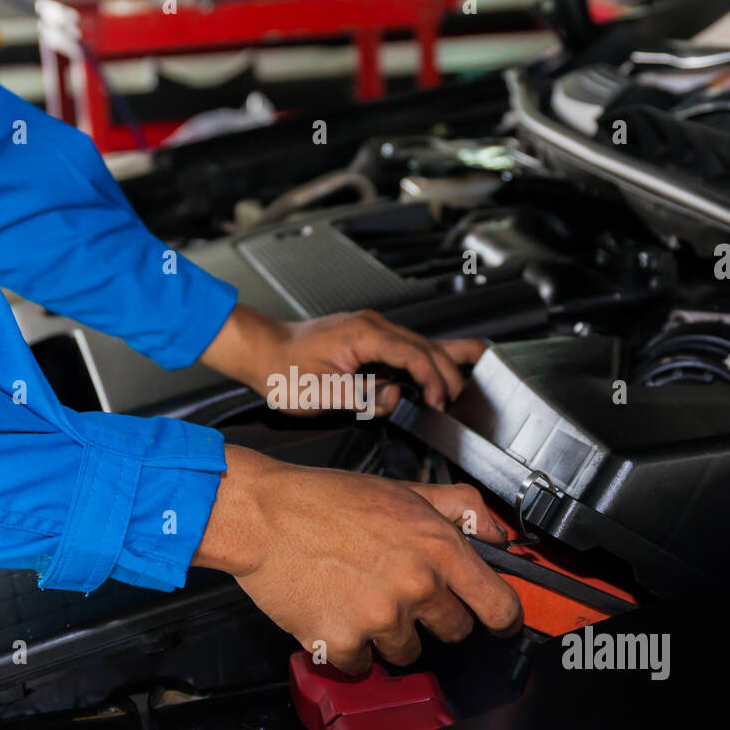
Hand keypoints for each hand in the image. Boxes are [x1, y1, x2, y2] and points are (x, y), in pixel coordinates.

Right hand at [193, 446, 523, 672]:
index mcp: (438, 547)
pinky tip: (335, 612)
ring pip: (409, 651)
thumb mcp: (403, 490)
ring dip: (389, 633)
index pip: (499, 604)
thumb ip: (460, 509)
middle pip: (455, 632)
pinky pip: (363, 665)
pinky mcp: (342, 643)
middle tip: (398, 590)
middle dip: (433, 616)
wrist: (262, 515)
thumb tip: (499, 533)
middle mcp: (416, 585)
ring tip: (359, 596)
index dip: (503, 617)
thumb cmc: (325, 500)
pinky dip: (350, 647)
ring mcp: (380, 618)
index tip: (499, 622)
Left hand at [199, 304, 484, 413]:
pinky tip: (436, 369)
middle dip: (446, 373)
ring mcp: (371, 330)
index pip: (414, 354)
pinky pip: (406, 347)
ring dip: (441, 364)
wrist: (262, 352)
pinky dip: (426, 360)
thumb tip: (392, 399)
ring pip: (420, 342)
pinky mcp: (367, 339)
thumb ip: (359, 398)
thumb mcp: (318, 393)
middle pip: (425, 346)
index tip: (438, 402)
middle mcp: (372, 326)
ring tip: (466, 376)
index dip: (433, 379)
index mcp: (363, 334)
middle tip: (454, 400)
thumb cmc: (283, 369)